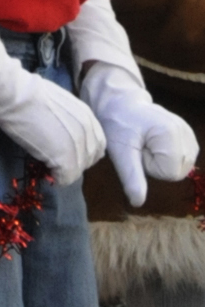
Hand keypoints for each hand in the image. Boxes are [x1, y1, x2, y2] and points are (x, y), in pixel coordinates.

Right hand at [0, 55, 107, 186]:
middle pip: (88, 160)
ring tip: (45, 160)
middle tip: (52, 156)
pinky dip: (54, 177)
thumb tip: (62, 131)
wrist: (16, 96)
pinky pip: (65, 179)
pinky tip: (43, 167)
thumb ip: (68, 119)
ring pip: (77, 171)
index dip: (80, 150)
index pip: (96, 145)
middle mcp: (89, 133)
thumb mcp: (58, 103)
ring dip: (62, 170)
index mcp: (88, 117)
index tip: (63, 148)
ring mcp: (79, 147)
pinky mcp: (67, 161)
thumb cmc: (27, 94)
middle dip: (72, 161)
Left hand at [82, 67, 199, 206]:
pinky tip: (155, 142)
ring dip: (162, 161)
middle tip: (140, 145)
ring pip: (181, 168)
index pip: (170, 174)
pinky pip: (182, 161)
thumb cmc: (117, 124)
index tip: (137, 149)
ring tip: (146, 143)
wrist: (120, 103)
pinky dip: (168, 156)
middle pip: (177, 172)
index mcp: (171, 132)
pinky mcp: (188, 136)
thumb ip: (131, 176)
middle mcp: (185, 132)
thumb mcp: (119, 151)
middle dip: (156, 164)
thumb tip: (137, 202)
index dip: (150, 166)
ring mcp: (189, 134)